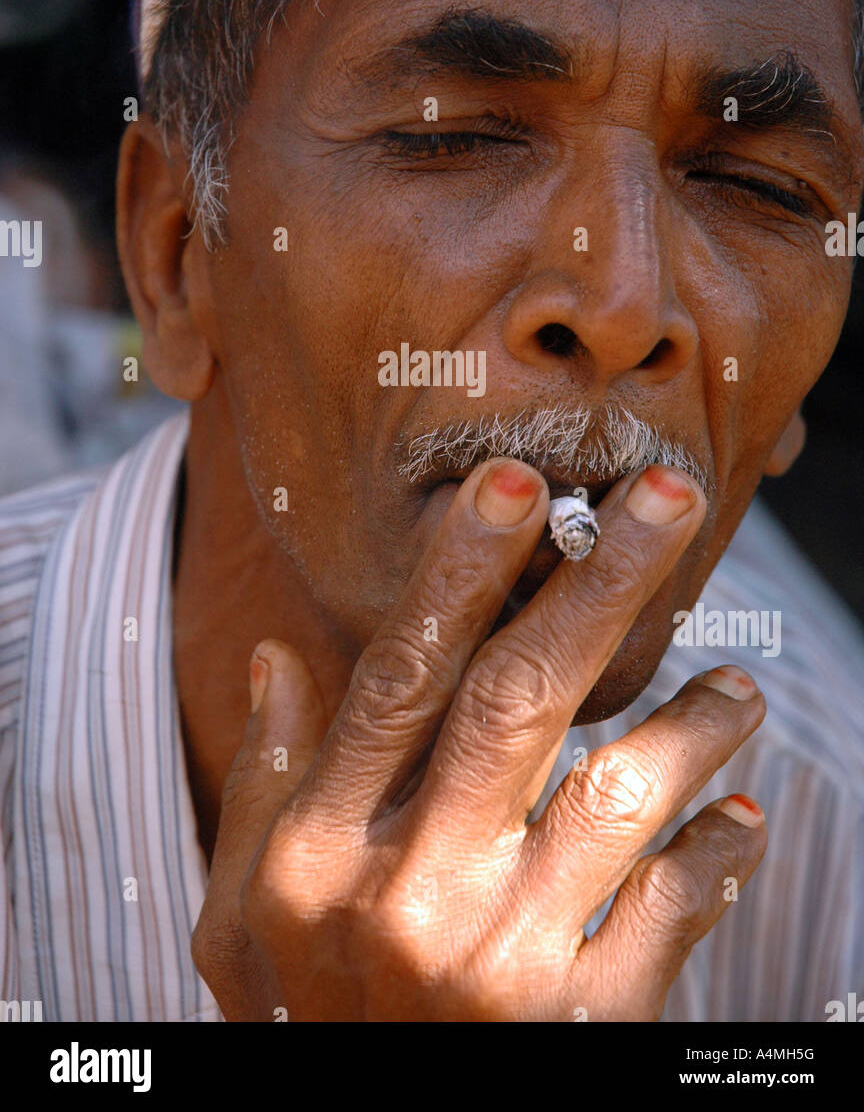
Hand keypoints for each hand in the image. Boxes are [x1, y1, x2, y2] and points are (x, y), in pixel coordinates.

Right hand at [192, 459, 766, 1020]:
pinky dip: (717, 855)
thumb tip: (275, 657)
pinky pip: (672, 913)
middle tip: (667, 499)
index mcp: (316, 854)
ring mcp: (498, 964)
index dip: (462, 571)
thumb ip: (262, 784)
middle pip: (517, 702)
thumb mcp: (243, 920)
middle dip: (599, 584)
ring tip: (734, 693)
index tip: (519, 482)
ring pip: (617, 796)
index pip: (398, 677)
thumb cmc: (309, 1024)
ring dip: (691, 726)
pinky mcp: (579, 1027)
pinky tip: (739, 820)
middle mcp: (406, 898)